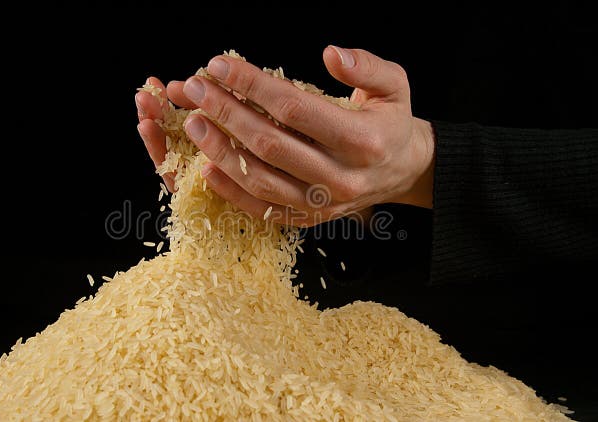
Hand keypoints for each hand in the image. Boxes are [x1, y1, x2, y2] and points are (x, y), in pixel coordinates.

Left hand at [137, 47, 434, 226]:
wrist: (403, 171)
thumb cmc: (390, 121)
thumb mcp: (394, 85)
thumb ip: (367, 66)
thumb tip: (331, 54)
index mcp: (362, 140)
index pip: (295, 109)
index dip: (252, 85)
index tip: (220, 64)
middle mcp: (341, 177)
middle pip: (270, 144)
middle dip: (226, 112)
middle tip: (195, 88)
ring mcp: (322, 203)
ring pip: (261, 180)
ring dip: (221, 151)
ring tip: (194, 122)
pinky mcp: (308, 219)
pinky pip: (262, 209)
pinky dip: (231, 191)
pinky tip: (207, 166)